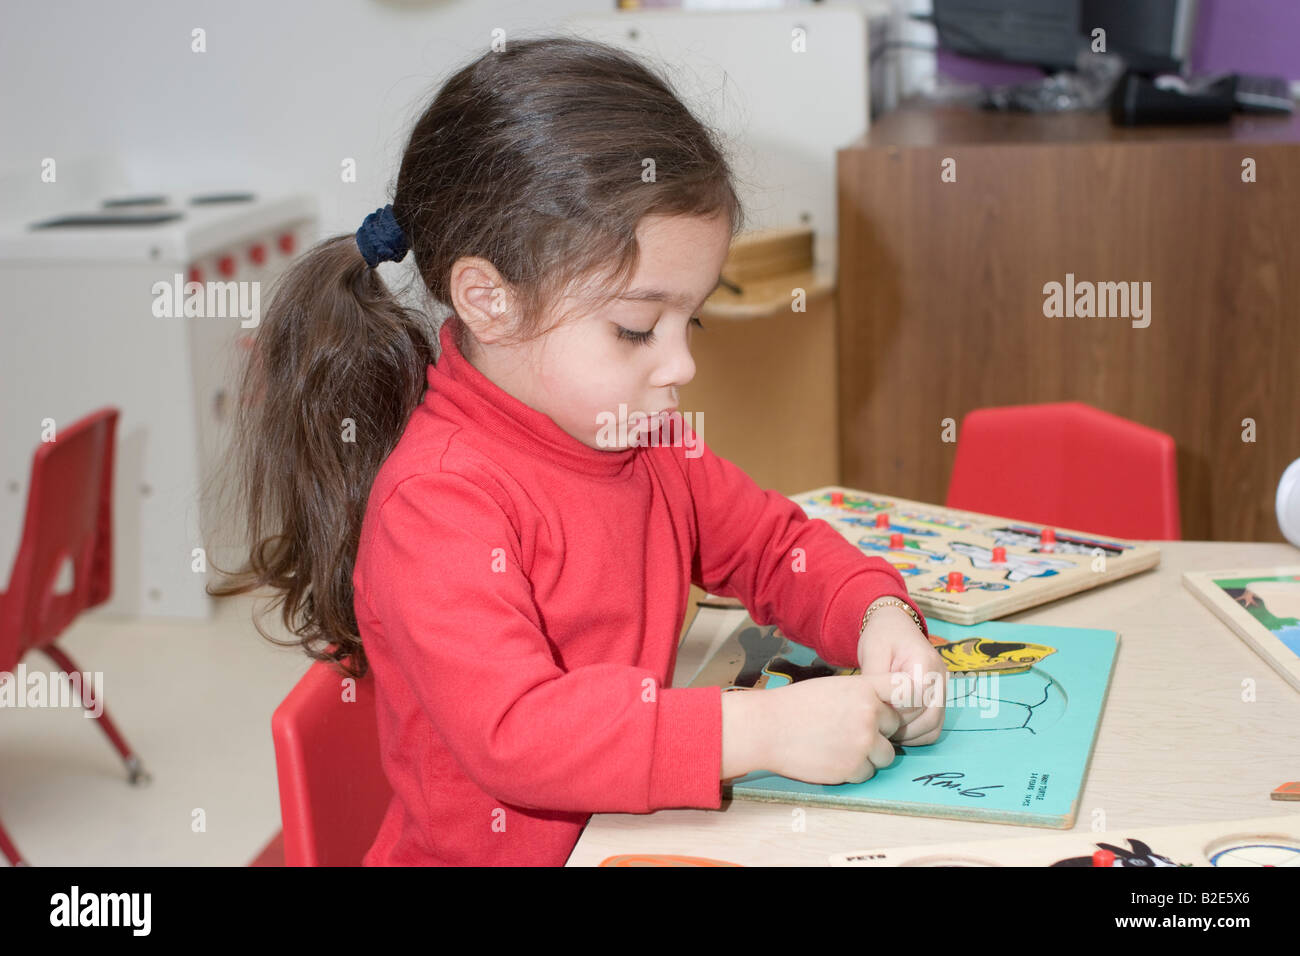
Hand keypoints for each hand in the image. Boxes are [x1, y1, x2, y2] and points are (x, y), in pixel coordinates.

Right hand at [755, 673, 904, 784]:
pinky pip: (867, 773)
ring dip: (869, 755)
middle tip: (849, 731)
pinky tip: (830, 757)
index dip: (902, 700)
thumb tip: (886, 708)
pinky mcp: (853, 768)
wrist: (766, 729)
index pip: (905, 690)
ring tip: (839, 746)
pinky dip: (852, 770)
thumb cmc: (795, 705)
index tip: (892, 706)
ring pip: (885, 755)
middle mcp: (869, 714)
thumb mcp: (833, 687)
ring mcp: (863, 743)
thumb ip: (862, 695)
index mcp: (864, 689)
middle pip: (894, 727)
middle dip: (878, 732)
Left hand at [857, 604, 945, 745]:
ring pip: (934, 727)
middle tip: (878, 723)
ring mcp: (943, 691)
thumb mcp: (873, 651)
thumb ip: (876, 679)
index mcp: (925, 662)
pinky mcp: (938, 701)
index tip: (877, 707)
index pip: (917, 699)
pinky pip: (933, 728)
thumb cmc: (882, 636)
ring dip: (909, 734)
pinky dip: (916, 735)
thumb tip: (878, 708)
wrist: (894, 626)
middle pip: (930, 718)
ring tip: (886, 727)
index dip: (896, 709)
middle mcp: (941, 678)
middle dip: (901, 726)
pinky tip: (896, 728)